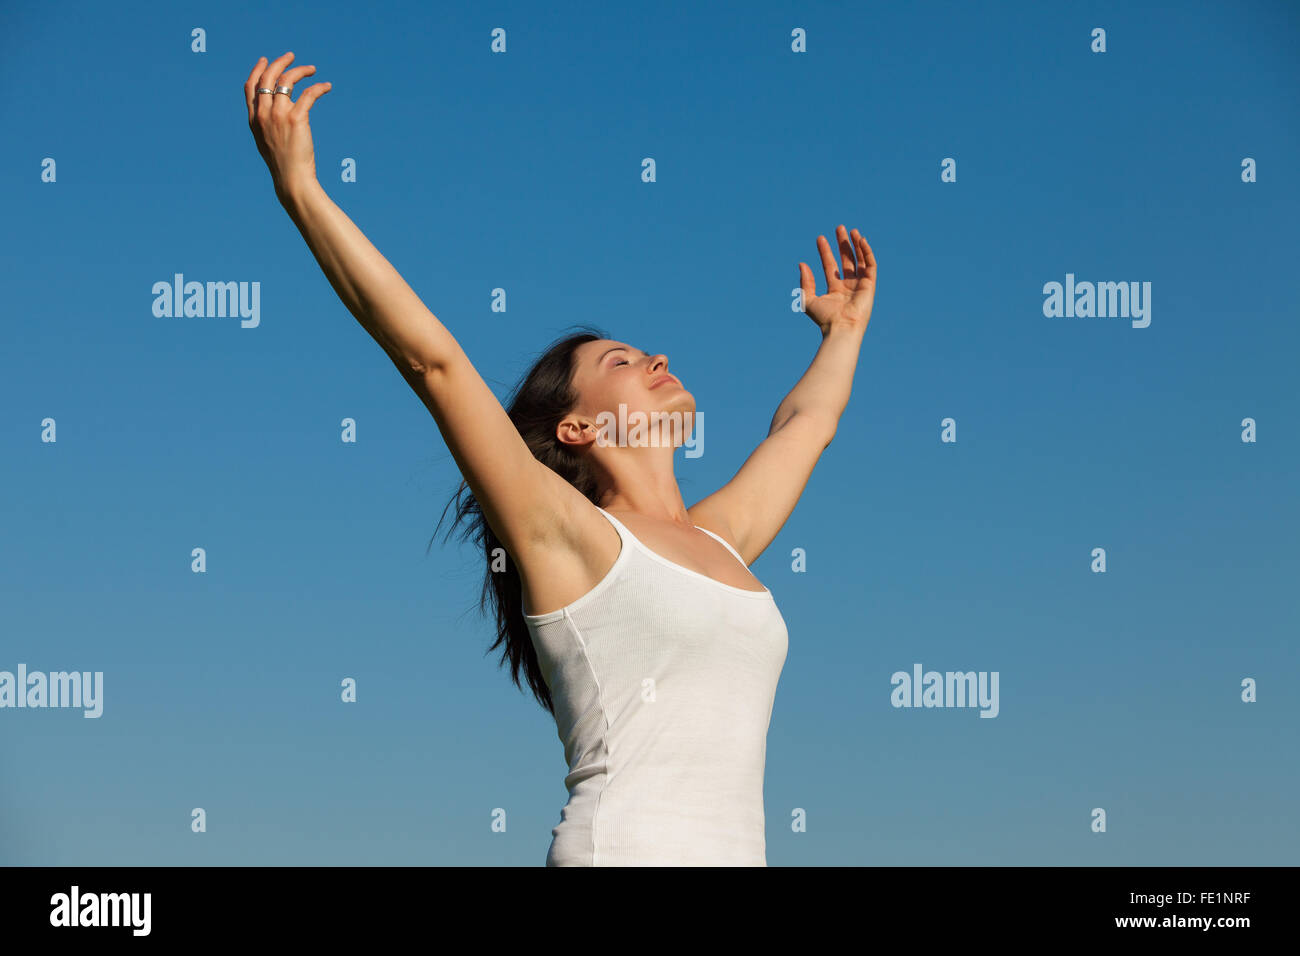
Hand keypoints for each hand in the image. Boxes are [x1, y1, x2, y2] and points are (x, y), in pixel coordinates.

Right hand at [243, 52, 330, 199]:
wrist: (291, 179)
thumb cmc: (283, 165)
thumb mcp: (267, 142)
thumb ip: (267, 125)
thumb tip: (276, 116)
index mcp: (254, 119)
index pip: (251, 87)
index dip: (258, 70)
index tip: (265, 60)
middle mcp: (263, 114)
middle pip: (268, 78)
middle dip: (279, 63)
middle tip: (291, 57)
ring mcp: (278, 115)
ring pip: (287, 81)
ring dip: (300, 71)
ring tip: (312, 70)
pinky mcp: (296, 119)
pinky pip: (308, 94)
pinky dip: (319, 87)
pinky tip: (326, 86)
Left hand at [798, 225, 876, 334]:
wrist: (841, 328)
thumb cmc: (825, 318)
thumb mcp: (808, 300)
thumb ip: (805, 282)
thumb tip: (802, 264)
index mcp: (835, 290)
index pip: (830, 266)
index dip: (825, 252)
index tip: (820, 238)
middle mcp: (848, 286)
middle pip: (846, 260)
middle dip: (843, 244)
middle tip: (839, 228)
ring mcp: (860, 285)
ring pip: (860, 260)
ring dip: (856, 245)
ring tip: (851, 230)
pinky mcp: (870, 285)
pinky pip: (871, 265)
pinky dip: (867, 252)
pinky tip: (861, 240)